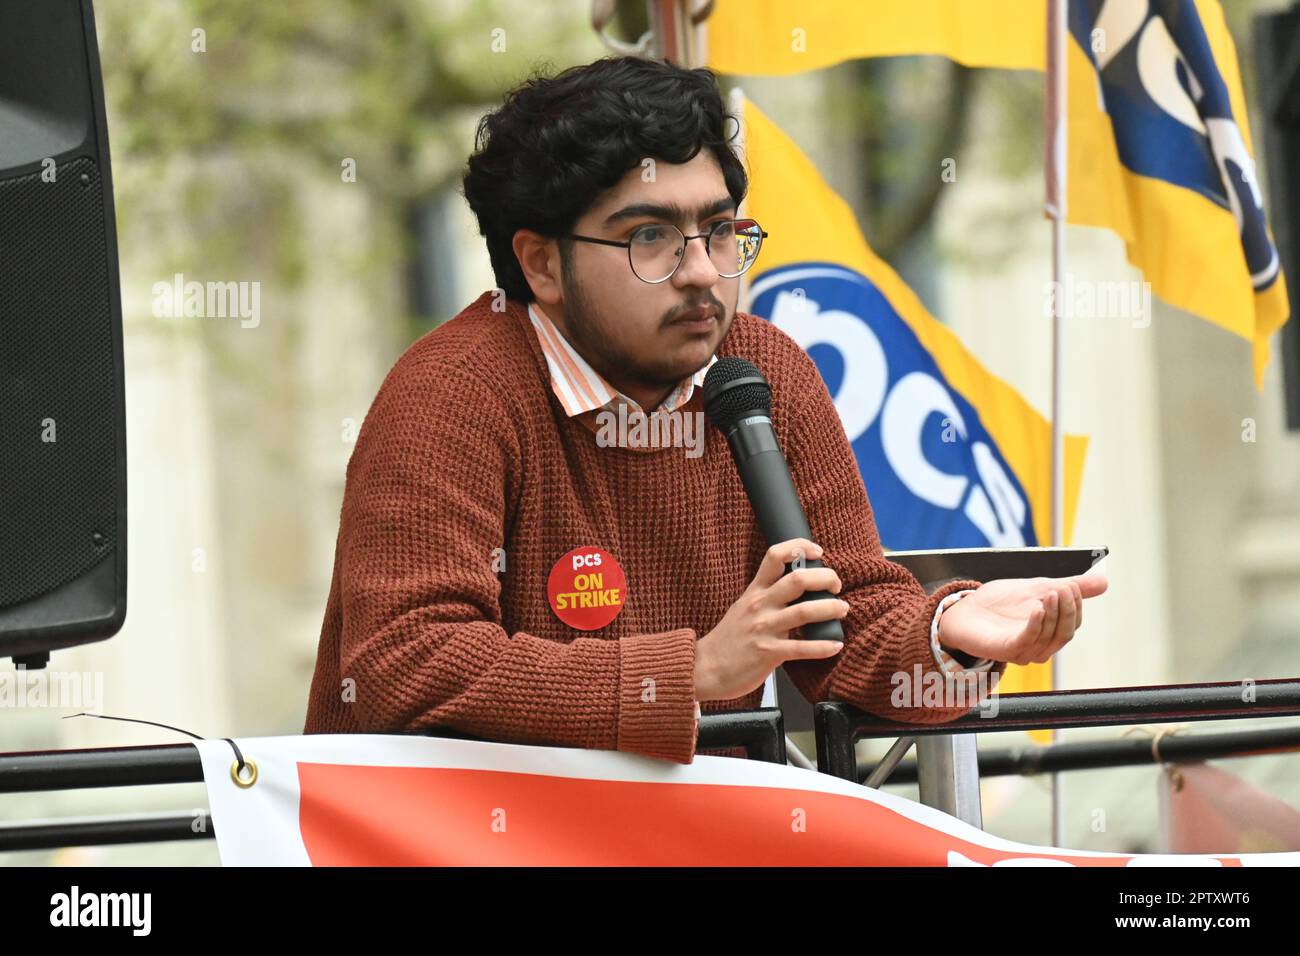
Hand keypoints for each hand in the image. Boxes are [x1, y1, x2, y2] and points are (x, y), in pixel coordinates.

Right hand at [694, 538, 847, 701]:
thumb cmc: (728, 640)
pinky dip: (823, 646)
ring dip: (831, 609)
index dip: (800, 547)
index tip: (818, 552)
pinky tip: (835, 645)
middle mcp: (760, 606)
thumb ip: (767, 596)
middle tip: (836, 585)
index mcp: (755, 591)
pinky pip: (802, 648)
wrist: (704, 669)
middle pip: (798, 579)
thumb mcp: (743, 608)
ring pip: (804, 611)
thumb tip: (799, 588)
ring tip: (842, 609)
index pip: (775, 556)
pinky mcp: (768, 653)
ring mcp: (763, 629)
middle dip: (825, 578)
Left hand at [937, 572, 1108, 665]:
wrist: (964, 609)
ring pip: (1049, 638)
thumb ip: (1068, 587)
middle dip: (1068, 610)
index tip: (1072, 585)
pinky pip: (1026, 641)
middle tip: (1064, 588)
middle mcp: (1040, 647)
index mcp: (1049, 633)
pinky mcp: (1005, 650)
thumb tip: (1104, 582)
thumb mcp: (1038, 588)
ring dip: (1053, 614)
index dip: (1076, 605)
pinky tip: (1037, 608)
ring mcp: (1023, 651)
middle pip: (1065, 633)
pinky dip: (1035, 624)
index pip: (1073, 624)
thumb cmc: (1000, 603)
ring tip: (1051, 592)